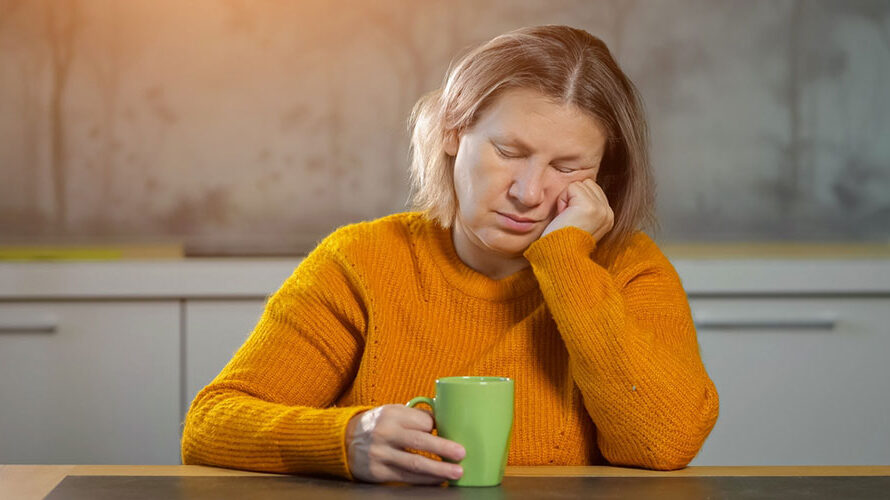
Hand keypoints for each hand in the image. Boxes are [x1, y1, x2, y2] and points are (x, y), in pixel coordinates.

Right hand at [345, 404, 465, 483]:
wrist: (345, 440)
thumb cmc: (378, 425)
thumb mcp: (393, 412)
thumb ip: (415, 417)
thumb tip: (446, 423)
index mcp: (392, 414)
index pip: (422, 421)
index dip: (438, 428)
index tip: (451, 433)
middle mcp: (386, 434)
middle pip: (420, 442)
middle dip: (444, 449)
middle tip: (461, 454)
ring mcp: (381, 454)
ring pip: (415, 464)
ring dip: (438, 470)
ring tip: (456, 472)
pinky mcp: (378, 472)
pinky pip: (406, 478)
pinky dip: (425, 480)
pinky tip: (438, 480)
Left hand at [541, 178, 612, 241]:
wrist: (558, 256)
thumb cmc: (560, 240)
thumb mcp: (578, 220)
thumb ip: (584, 205)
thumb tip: (581, 186)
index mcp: (608, 216)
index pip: (592, 188)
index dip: (575, 200)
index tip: (571, 219)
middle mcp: (608, 213)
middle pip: (587, 183)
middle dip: (572, 198)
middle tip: (567, 218)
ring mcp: (601, 209)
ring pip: (579, 184)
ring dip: (566, 199)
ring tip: (566, 218)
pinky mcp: (590, 207)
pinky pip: (572, 187)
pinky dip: (562, 200)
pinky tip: (563, 216)